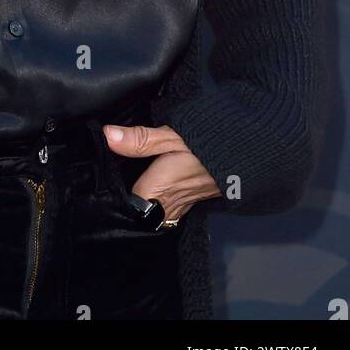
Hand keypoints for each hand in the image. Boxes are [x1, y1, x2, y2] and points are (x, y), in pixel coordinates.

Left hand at [103, 123, 222, 222]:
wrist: (244, 157)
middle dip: (128, 202)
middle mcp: (166, 206)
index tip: (105, 177)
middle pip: (138, 212)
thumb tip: (108, 135)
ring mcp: (180, 208)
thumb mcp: (171, 136)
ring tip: (133, 183)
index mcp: (156, 191)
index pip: (125, 205)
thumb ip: (140, 139)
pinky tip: (156, 187)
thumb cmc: (206, 147)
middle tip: (116, 180)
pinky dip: (159, 202)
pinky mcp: (190, 205)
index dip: (114, 192)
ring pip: (153, 214)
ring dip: (144, 203)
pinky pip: (168, 211)